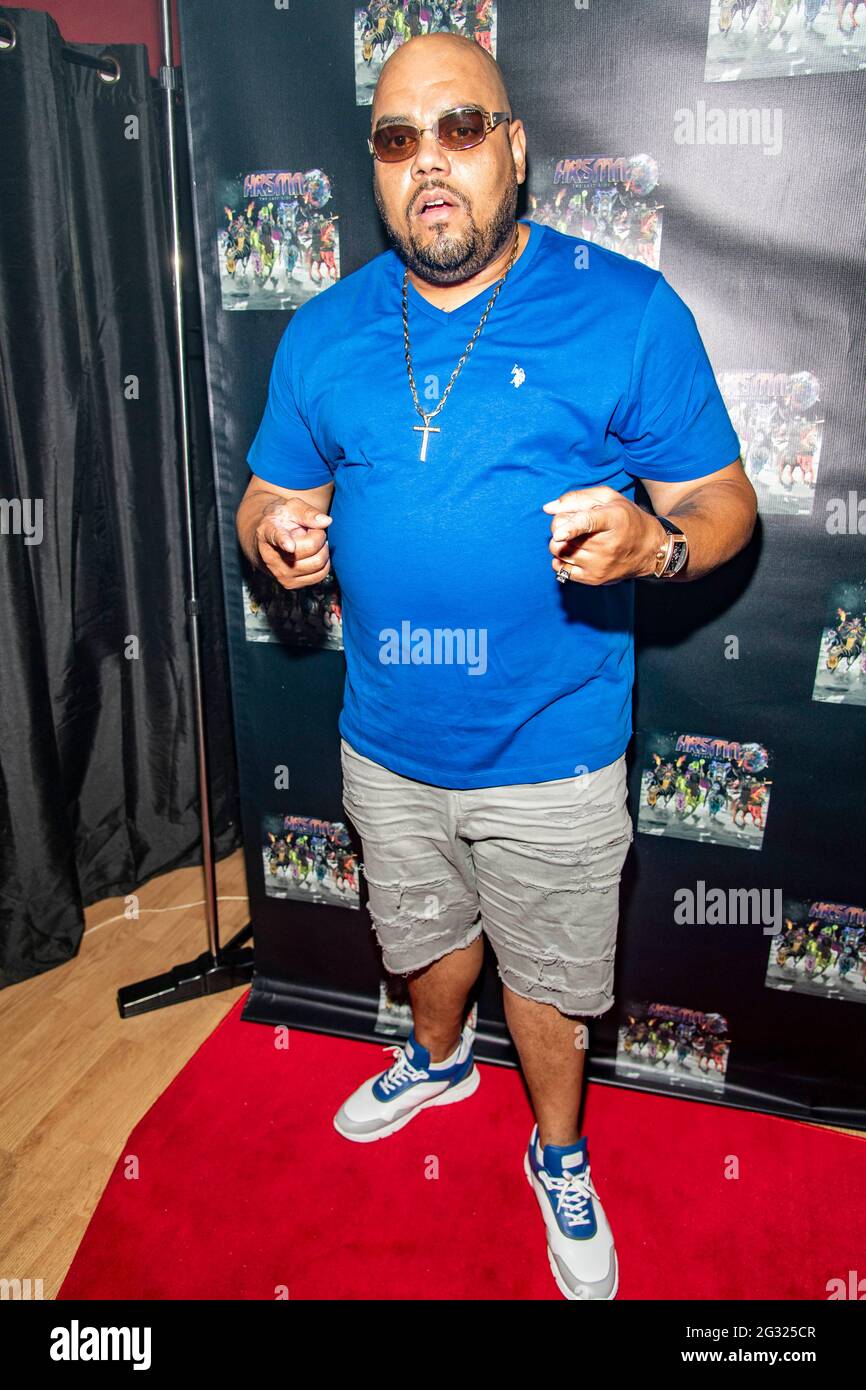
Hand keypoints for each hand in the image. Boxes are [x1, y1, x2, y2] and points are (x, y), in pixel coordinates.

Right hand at [254, 496, 332, 589]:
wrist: (268, 541)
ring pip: (318, 563)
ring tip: (309, 543)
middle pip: (311, 547)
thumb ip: (308, 512)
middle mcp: (271, 557)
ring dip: (322, 550)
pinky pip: (320, 575)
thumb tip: (326, 521)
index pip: (277, 537)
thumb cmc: (281, 521)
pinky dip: (323, 563)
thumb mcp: (291, 508)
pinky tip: (312, 555)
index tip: (290, 546)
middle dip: (319, 536)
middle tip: (311, 531)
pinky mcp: (290, 585)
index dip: (284, 541)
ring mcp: (280, 574)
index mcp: (268, 532)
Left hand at [542, 486, 664, 584]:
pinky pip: (561, 569)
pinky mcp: (594, 579)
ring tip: (576, 538)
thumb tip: (548, 508)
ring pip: (559, 551)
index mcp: (614, 519)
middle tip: (573, 523)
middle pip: (563, 536)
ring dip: (560, 542)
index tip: (558, 533)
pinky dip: (560, 559)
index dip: (571, 527)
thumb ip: (577, 498)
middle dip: (560, 525)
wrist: (649, 549)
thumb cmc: (625, 518)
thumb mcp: (608, 498)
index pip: (589, 523)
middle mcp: (607, 545)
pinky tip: (573, 552)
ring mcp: (600, 565)